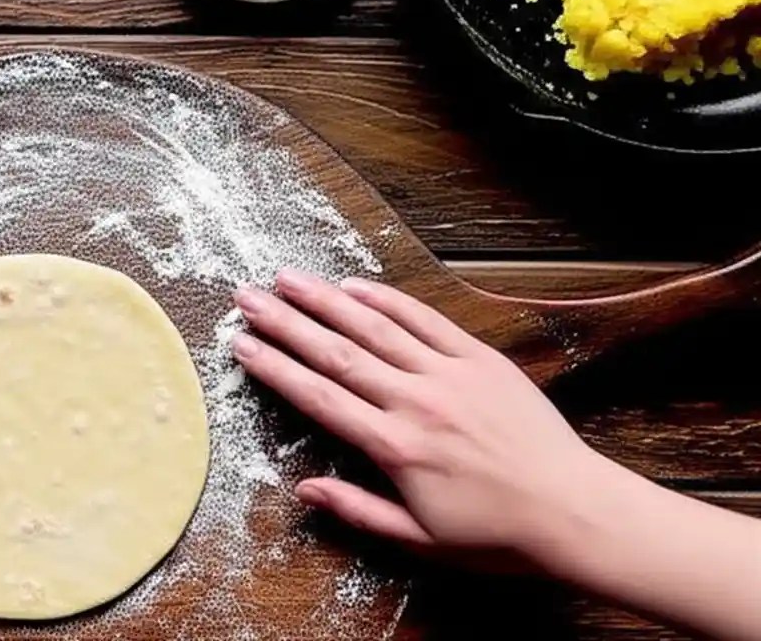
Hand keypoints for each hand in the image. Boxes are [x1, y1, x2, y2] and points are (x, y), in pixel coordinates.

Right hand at [231, 270, 604, 564]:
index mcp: (394, 447)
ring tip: (287, 279)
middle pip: (336, 352)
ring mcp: (449, 375)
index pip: (318, 397)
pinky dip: (388, 300)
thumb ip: (356, 509)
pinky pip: (426, 321)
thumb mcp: (418, 538)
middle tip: (246, 299)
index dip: (275, 369)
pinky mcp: (481, 361)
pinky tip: (355, 286)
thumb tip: (304, 489)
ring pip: (375, 328)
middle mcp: (415, 402)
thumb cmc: (496, 534)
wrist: (574, 513)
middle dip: (285, 323)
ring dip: (326, 301)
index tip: (242, 346)